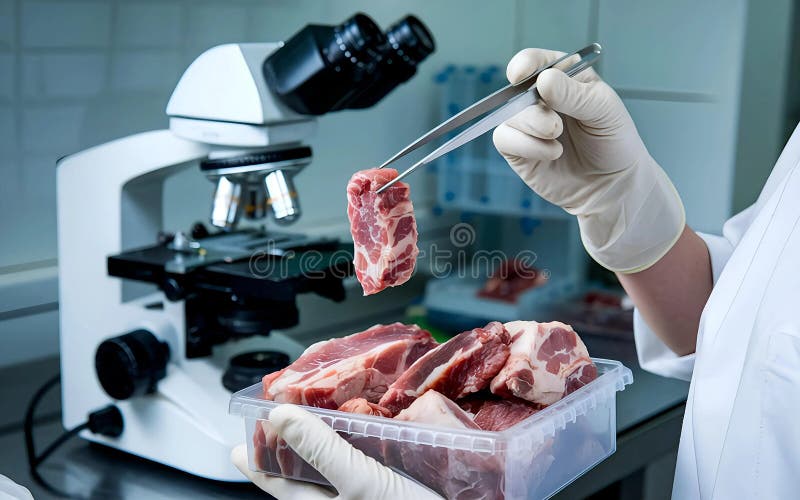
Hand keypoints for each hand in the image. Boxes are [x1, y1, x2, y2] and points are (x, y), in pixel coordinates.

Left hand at [231, 405, 440, 498]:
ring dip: (331, 431)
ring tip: (322, 405)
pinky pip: (371, 453)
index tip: (234, 443)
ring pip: (339, 458)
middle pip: (306, 465)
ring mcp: (367, 488)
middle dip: (293, 437)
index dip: (254, 458)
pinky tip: (375, 417)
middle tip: (281, 409)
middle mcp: (342, 495)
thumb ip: (320, 450)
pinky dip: (367, 434)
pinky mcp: (394, 480)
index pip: (276, 479)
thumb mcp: (360, 483)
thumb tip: (279, 415)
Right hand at [493, 48, 684, 272]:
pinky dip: (525, 146)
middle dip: (533, 108)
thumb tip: (543, 81)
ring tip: (557, 140)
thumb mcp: (605, 111)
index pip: (536, 62)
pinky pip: (504, 140)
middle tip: (555, 126)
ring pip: (508, 115)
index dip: (525, 63)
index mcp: (564, 78)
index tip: (520, 74)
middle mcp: (541, 99)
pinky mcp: (518, 150)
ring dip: (532, 128)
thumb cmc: (613, 142)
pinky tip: (551, 154)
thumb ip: (575, 94)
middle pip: (517, 90)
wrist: (611, 186)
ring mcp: (527, 125)